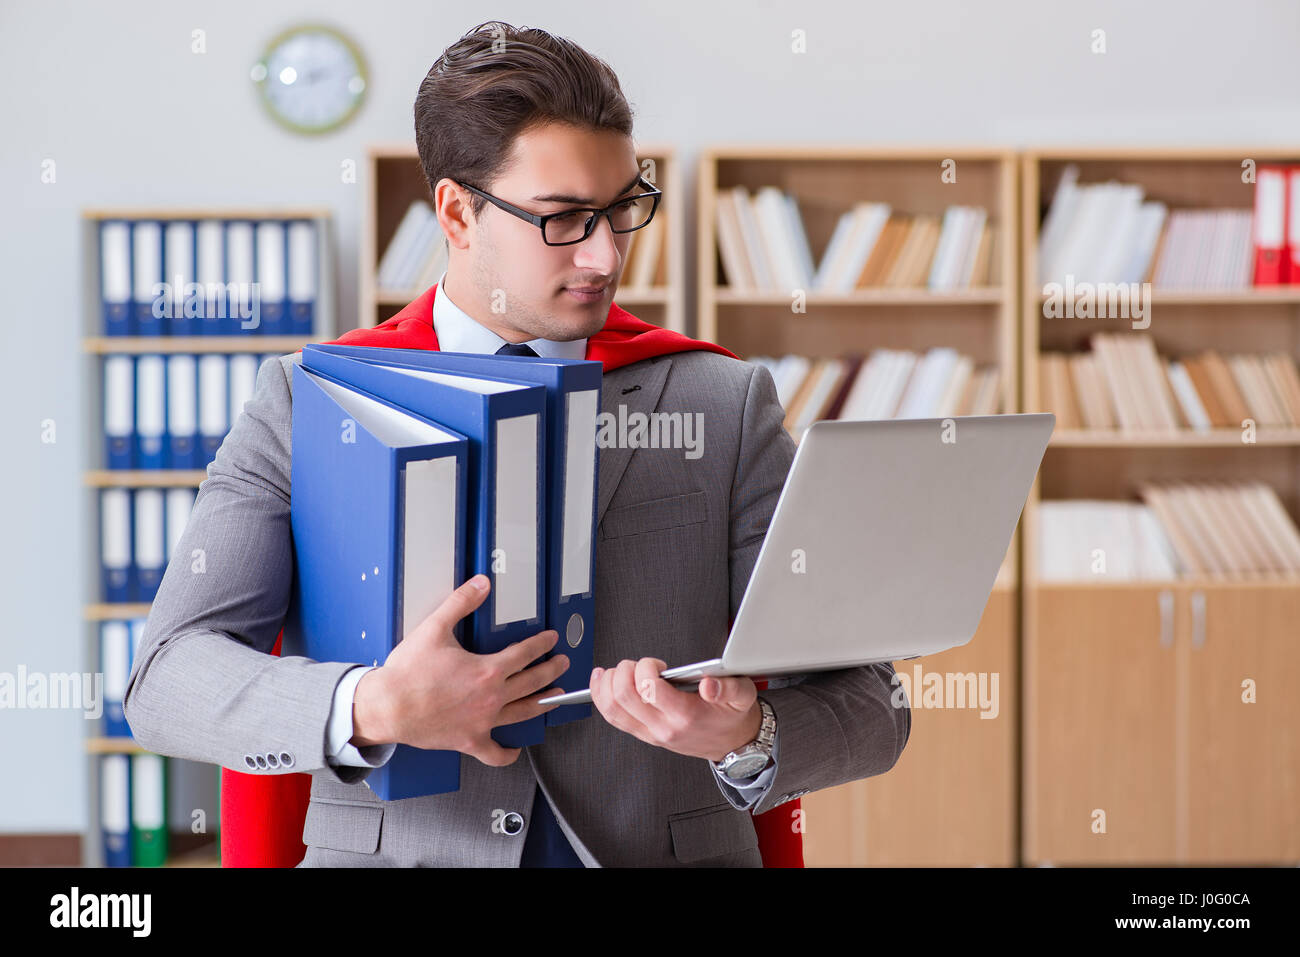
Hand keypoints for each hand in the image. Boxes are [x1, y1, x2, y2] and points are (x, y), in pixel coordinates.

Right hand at [351, 574, 569, 766]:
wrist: (386, 706)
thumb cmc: (407, 673)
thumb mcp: (434, 628)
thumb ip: (461, 602)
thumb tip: (480, 584)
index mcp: (487, 671)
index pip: (525, 654)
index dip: (542, 644)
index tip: (551, 640)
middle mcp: (491, 698)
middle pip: (532, 682)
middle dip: (551, 670)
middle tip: (562, 663)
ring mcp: (483, 722)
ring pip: (523, 713)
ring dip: (543, 704)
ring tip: (555, 698)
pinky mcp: (469, 741)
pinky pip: (494, 753)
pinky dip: (507, 754)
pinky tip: (514, 751)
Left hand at [589, 657, 761, 761]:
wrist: (732, 744)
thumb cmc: (732, 716)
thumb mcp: (742, 695)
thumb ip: (728, 687)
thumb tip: (709, 684)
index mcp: (685, 715)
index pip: (649, 690)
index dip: (646, 669)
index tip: (657, 663)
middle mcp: (663, 727)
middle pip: (623, 698)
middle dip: (623, 672)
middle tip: (636, 664)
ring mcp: (651, 733)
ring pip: (612, 711)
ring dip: (606, 685)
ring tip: (612, 670)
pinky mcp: (644, 734)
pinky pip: (614, 718)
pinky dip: (602, 698)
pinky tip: (603, 682)